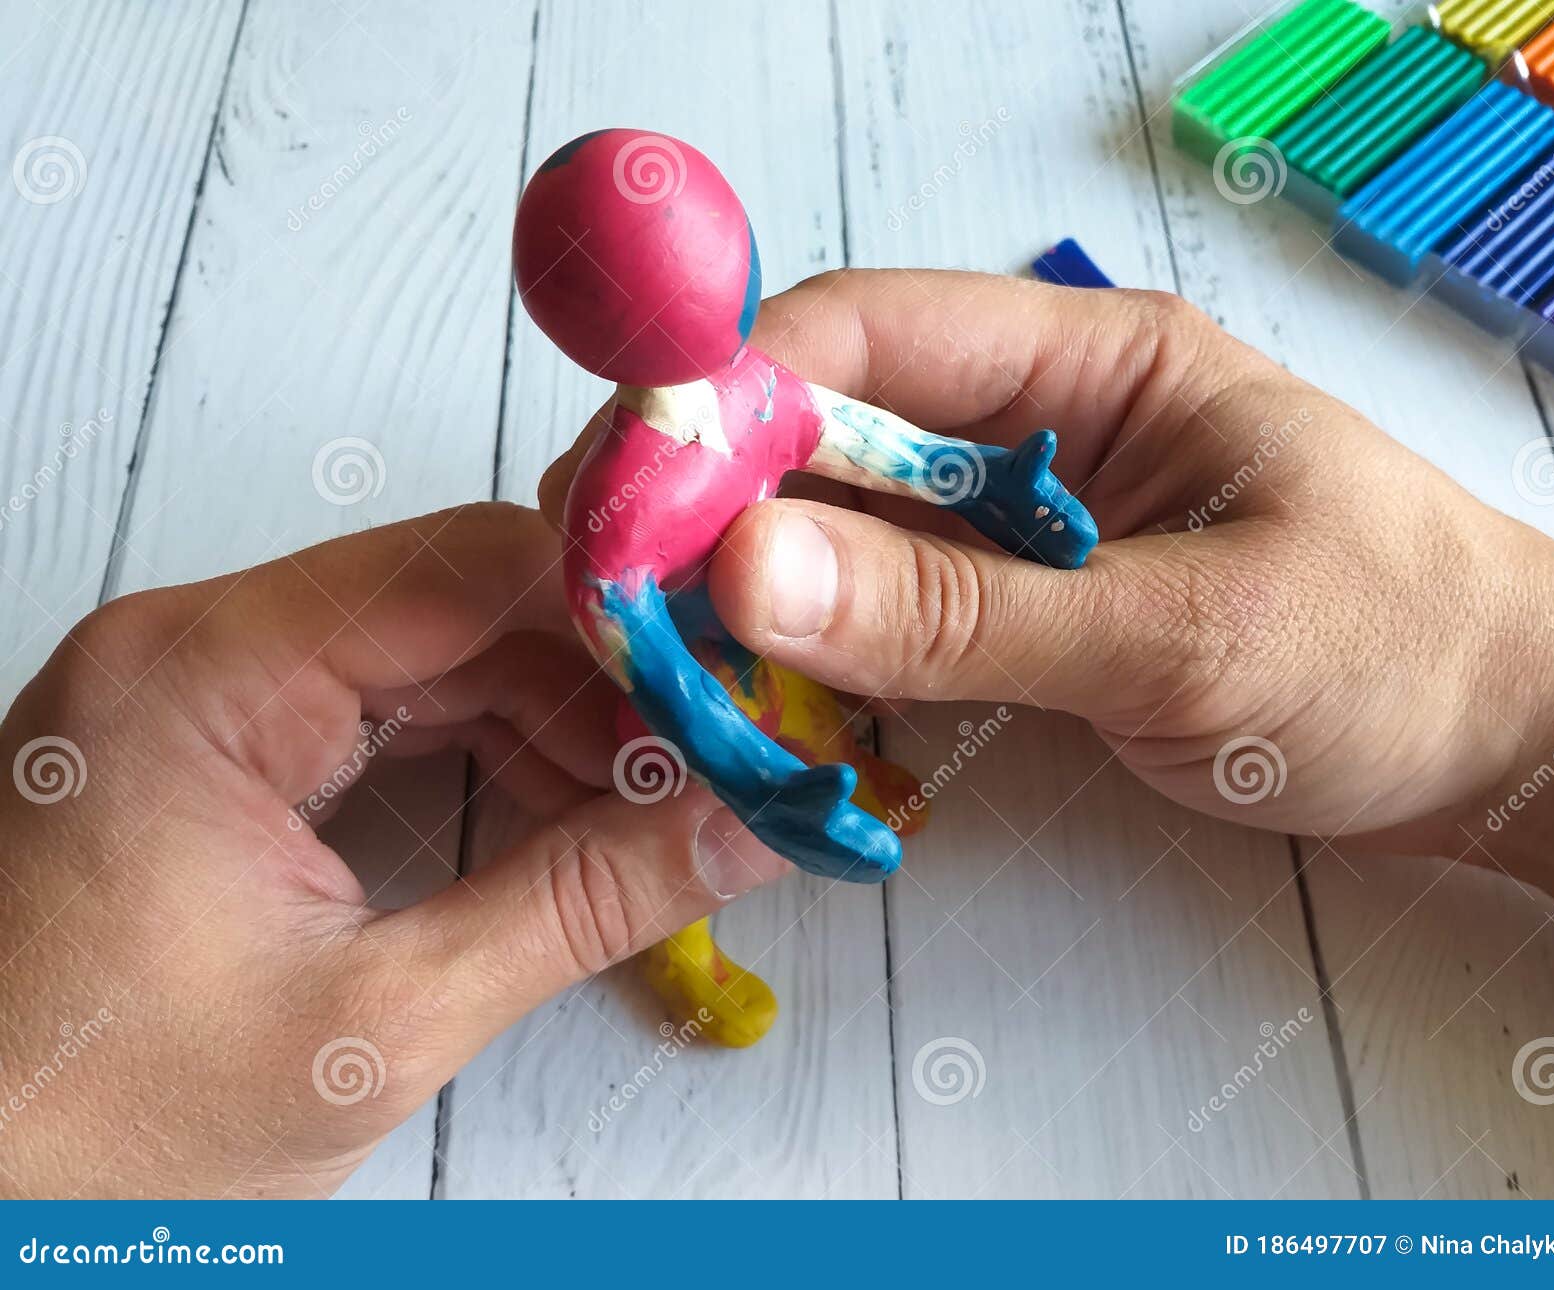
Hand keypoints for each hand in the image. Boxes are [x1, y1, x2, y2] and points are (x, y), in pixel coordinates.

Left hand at [0, 503, 787, 1197]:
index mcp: (206, 674)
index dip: (625, 615)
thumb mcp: (378, 1023)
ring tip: (656, 821)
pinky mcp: (209, 748)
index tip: (737, 684)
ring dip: (557, 732)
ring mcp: (197, 693)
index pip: (469, 563)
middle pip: (461, 604)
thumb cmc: (102, 1137)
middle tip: (723, 770)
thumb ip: (584, 903)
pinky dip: (486, 763)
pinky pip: (383, 713)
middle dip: (604, 690)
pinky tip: (562, 829)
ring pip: (436, 657)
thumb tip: (748, 825)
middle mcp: (195, 646)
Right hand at [550, 270, 1553, 921]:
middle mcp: (1034, 429)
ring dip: (750, 595)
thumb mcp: (1183, 633)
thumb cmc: (1392, 652)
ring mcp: (1020, 528)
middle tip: (610, 603)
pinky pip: (883, 621)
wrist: (1505, 749)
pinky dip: (816, 663)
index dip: (726, 405)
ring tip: (660, 670)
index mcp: (1089, 365)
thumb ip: (965, 614)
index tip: (625, 500)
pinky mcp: (1019, 617)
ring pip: (840, 535)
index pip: (864, 336)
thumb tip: (751, 572)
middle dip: (711, 510)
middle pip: (825, 436)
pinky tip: (762, 711)